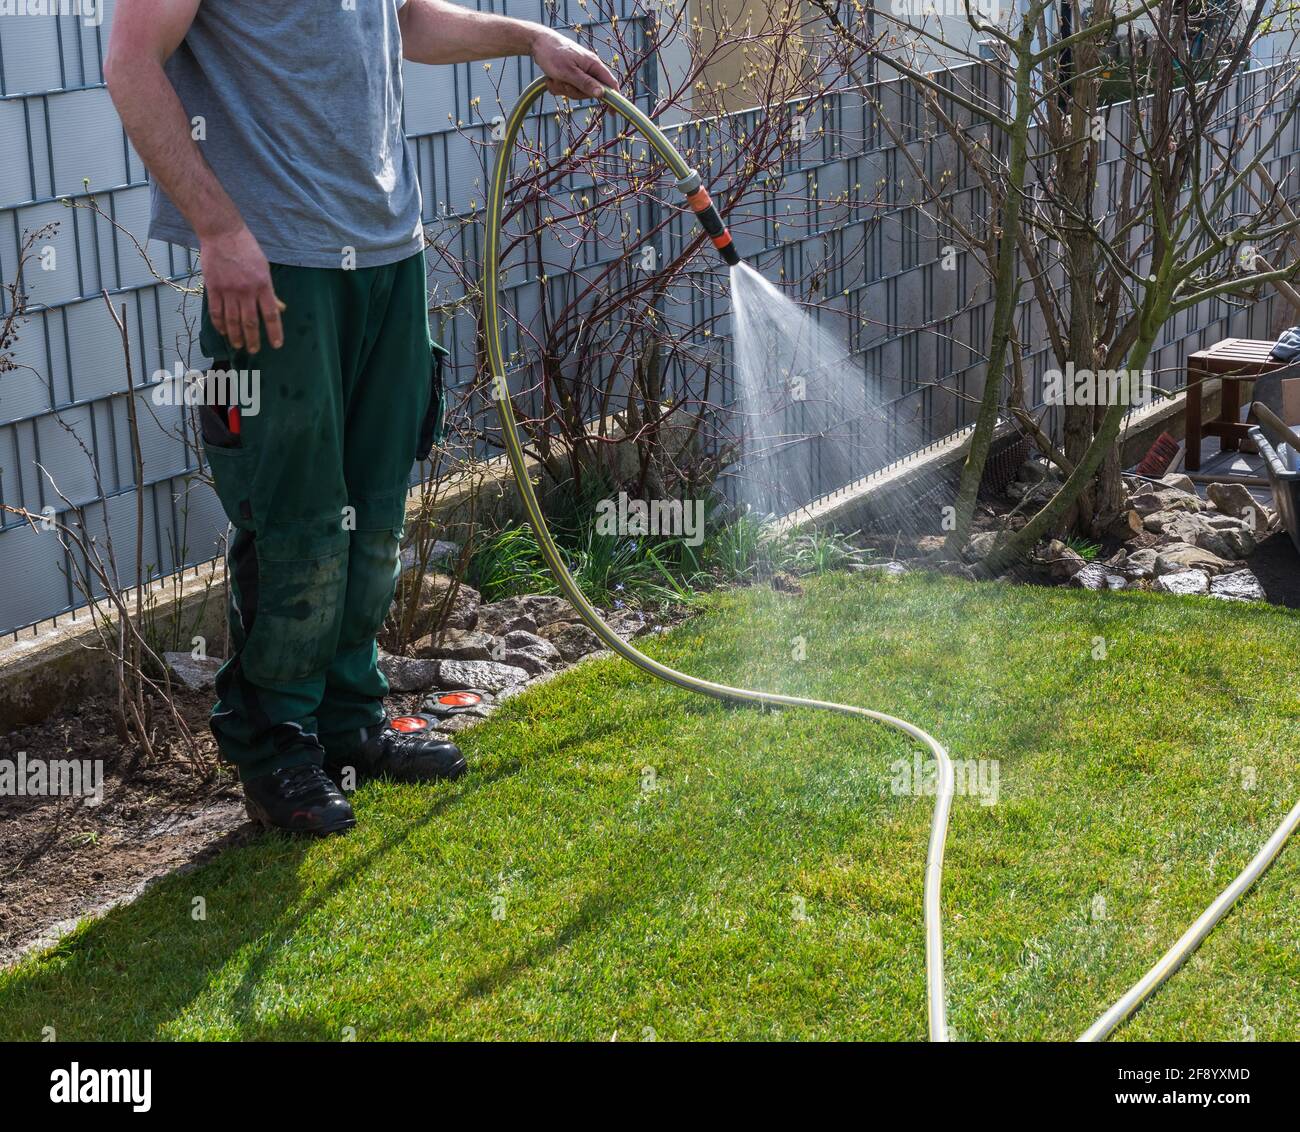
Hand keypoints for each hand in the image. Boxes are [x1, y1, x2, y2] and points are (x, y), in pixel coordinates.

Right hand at [198, 224, 283, 353]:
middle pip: (250, 321)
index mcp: (263, 285)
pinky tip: (223, 332)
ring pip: (232, 320)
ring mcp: (228, 290)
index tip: (276, 345)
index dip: (274, 332)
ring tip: (239, 345)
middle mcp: (246, 290)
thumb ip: (270, 291)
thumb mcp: (264, 268)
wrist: (222, 233)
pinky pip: (216, 311)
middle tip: (254, 350)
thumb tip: (280, 309)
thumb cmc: (247, 249)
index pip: (271, 314)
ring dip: (236, 336)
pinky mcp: (213, 287)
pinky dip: (220, 324)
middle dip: (253, 339)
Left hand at [530, 27, 615, 99]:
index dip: (613, 99)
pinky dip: (559, 87)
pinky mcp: (571, 74)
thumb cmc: (553, 54)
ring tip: (554, 78)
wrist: (538, 42)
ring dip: (564, 89)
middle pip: (590, 92)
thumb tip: (601, 94)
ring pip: (577, 92)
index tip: (612, 113)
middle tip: (563, 83)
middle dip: (575, 92)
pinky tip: (551, 79)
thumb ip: (585, 83)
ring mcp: (580, 71)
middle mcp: (589, 68)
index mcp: (593, 65)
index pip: (610, 84)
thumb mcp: (568, 72)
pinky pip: (568, 89)